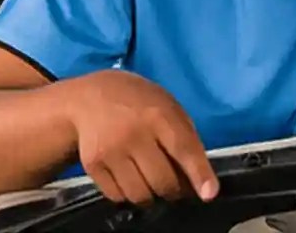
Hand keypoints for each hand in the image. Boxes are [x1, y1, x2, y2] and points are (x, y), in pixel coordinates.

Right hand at [64, 70, 218, 205]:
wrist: (86, 99)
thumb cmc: (136, 102)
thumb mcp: (166, 105)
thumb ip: (184, 137)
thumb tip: (199, 178)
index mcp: (158, 114)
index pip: (183, 148)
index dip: (199, 174)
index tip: (208, 193)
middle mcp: (134, 133)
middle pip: (163, 182)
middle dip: (174, 190)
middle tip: (172, 183)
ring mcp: (111, 151)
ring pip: (141, 195)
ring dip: (151, 195)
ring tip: (149, 181)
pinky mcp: (93, 165)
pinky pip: (118, 196)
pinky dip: (128, 194)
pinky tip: (128, 177)